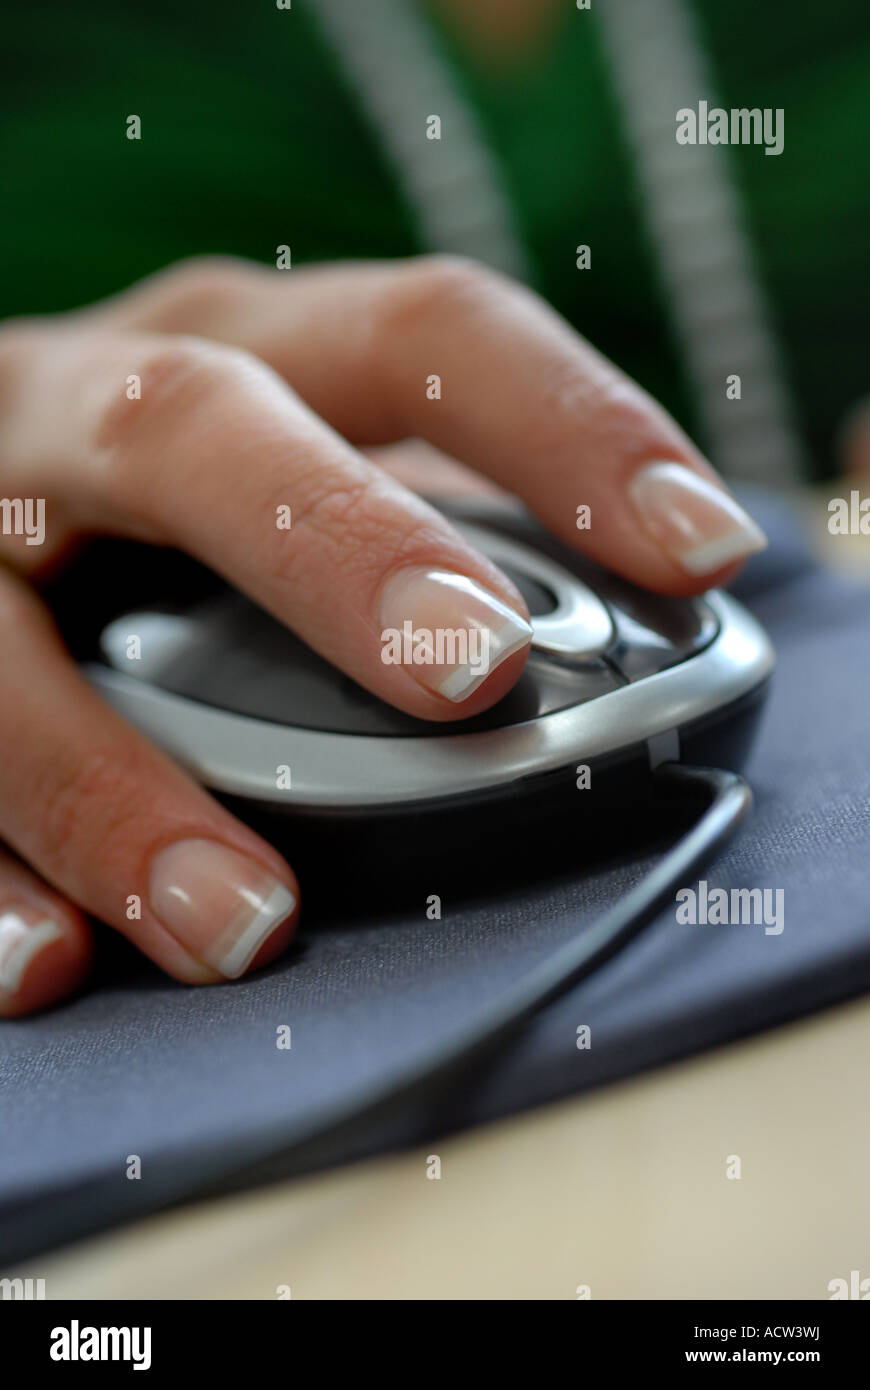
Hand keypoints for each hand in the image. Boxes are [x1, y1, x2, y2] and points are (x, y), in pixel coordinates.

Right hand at [0, 254, 765, 1014]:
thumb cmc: (167, 492)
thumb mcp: (296, 465)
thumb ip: (422, 526)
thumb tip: (618, 634)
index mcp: (238, 350)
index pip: (421, 339)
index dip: (567, 425)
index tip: (695, 544)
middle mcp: (87, 404)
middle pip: (199, 431)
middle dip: (334, 547)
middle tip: (467, 674)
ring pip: (8, 638)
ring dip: (118, 789)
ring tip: (245, 921)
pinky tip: (52, 965)